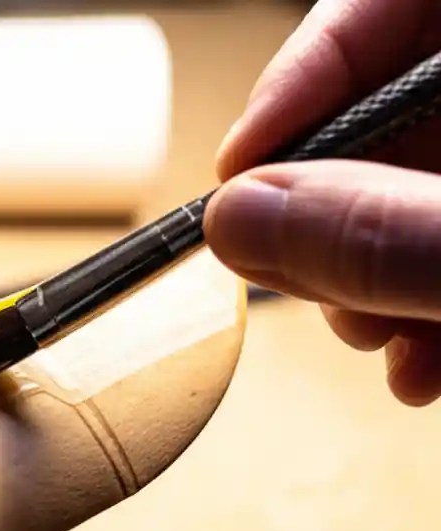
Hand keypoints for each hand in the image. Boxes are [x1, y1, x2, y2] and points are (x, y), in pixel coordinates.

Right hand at [204, 0, 440, 405]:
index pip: (394, 3)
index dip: (309, 74)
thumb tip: (242, 222)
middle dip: (332, 208)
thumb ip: (392, 234)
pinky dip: (421, 305)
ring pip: (412, 189)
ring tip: (372, 338)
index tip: (242, 168)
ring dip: (369, 277)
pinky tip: (417, 362)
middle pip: (391, 111)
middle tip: (305, 273)